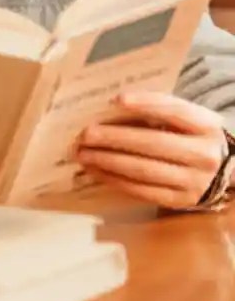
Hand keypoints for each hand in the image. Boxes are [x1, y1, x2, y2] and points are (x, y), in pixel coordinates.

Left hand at [76, 91, 227, 209]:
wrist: (218, 173)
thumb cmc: (189, 138)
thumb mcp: (186, 120)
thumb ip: (159, 110)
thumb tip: (111, 108)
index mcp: (206, 126)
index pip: (175, 111)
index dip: (146, 104)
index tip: (116, 100)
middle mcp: (204, 155)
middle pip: (153, 143)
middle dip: (114, 138)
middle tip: (84, 134)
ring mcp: (194, 181)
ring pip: (143, 170)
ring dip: (107, 161)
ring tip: (82, 154)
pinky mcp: (180, 200)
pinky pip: (141, 190)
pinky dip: (114, 179)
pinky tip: (95, 170)